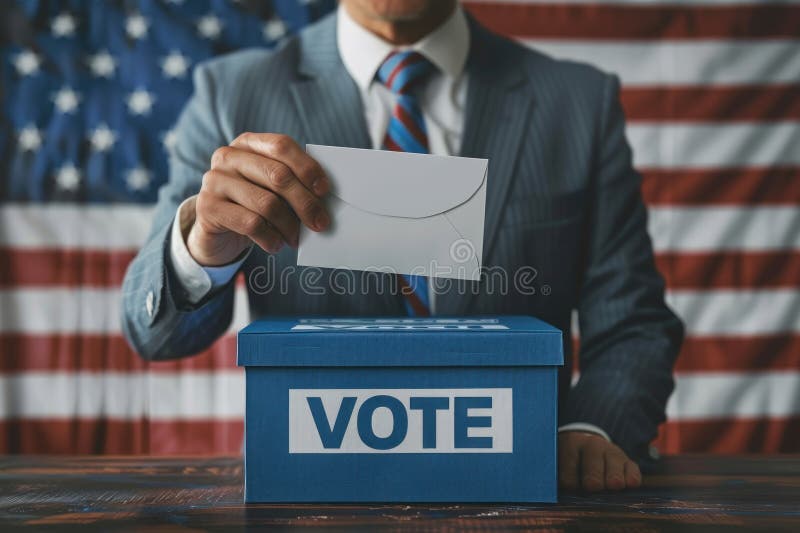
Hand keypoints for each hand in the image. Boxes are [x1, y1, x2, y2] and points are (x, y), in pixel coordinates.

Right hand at [187, 133, 330, 265]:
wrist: (216, 230)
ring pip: (266, 203)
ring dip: (289, 226)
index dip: (307, 167)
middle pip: (278, 175)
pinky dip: (270, 238)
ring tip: (295, 238)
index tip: (324, 191)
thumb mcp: (271, 189)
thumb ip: (292, 184)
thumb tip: (324, 199)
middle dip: (305, 203)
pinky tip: (275, 244)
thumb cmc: (252, 205)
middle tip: (320, 223)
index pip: (282, 146)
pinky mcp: (207, 207)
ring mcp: (214, 180)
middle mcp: (228, 156)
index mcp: (248, 143)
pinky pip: (250, 224)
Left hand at [558, 431, 641, 491]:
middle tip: (593, 486)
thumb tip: (563, 495)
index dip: (569, 480)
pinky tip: (629, 485)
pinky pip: (633, 469)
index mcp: (571, 444)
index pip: (569, 464)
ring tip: (613, 486)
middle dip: (593, 475)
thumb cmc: (570, 461)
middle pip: (593, 462)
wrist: (588, 445)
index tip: (570, 488)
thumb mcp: (560, 462)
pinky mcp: (628, 462)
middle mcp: (592, 445)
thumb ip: (560, 476)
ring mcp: (612, 452)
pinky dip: (632, 478)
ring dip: (613, 477)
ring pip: (614, 464)